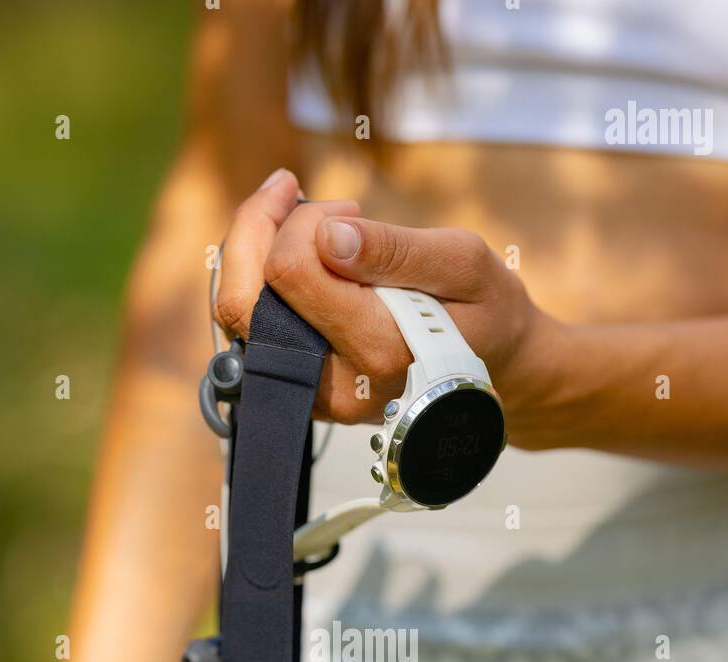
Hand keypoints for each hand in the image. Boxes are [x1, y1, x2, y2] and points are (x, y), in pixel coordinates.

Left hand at [214, 168, 556, 428]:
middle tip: (299, 196)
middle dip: (261, 229)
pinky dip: (259, 281)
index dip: (303, 221)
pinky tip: (295, 256)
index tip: (348, 210)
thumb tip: (329, 237)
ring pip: (236, 318)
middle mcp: (338, 386)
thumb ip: (397, 251)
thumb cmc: (481, 306)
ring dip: (253, 252)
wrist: (492, 363)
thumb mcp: (462, 261)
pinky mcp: (302, 395)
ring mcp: (314, 399)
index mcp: (381, 351)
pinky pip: (251, 332)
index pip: (291, 272)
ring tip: (299, 221)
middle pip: (244, 301)